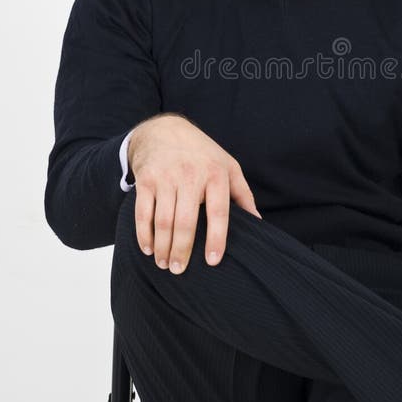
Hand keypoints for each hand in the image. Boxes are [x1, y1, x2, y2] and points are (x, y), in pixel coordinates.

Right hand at [128, 113, 261, 272]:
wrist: (165, 130)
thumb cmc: (203, 154)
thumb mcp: (229, 166)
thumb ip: (243, 194)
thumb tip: (258, 222)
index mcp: (216, 174)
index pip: (218, 211)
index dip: (216, 238)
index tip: (212, 261)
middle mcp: (190, 175)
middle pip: (185, 222)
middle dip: (181, 251)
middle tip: (179, 271)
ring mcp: (166, 177)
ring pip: (163, 221)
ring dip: (162, 248)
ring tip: (164, 264)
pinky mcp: (146, 179)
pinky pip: (142, 213)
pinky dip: (143, 234)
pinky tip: (148, 249)